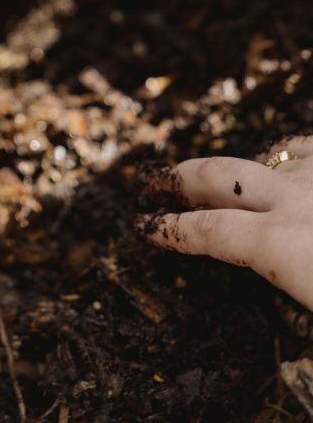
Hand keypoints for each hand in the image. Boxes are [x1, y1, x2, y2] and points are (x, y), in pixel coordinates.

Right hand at [140, 137, 312, 309]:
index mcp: (282, 244)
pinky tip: (279, 168)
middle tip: (154, 184)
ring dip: (237, 173)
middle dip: (180, 179)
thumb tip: (273, 293)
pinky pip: (297, 146)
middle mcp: (292, 199)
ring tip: (222, 182)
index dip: (172, 229)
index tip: (146, 227)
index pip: (210, 232)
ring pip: (262, 156)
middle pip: (219, 176)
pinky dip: (280, 156)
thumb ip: (285, 298)